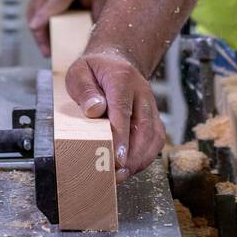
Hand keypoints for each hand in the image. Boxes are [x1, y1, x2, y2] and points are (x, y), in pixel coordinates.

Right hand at [26, 0, 110, 56]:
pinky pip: (32, 13)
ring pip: (32, 12)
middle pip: (39, 9)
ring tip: (47, 51)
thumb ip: (96, 14)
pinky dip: (37, 28)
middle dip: (40, 32)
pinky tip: (45, 42)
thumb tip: (92, 38)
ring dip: (38, 33)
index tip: (34, 26)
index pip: (54, 0)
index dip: (44, 13)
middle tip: (48, 52)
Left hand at [64, 47, 165, 182]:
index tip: (117, 157)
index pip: (123, 110)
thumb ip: (84, 89)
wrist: (116, 61)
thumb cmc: (95, 70)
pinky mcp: (154, 117)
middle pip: (144, 127)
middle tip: (117, 173)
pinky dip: (146, 157)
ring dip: (140, 159)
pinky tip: (131, 167)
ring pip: (154, 136)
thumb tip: (94, 110)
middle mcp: (142, 93)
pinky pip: (156, 139)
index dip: (122, 136)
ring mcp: (151, 105)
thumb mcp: (80, 72)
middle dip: (132, 155)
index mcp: (122, 79)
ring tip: (122, 175)